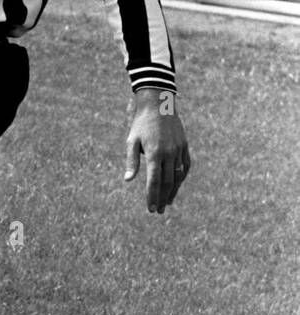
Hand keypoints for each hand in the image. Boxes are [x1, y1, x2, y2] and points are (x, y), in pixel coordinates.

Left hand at [124, 89, 189, 213]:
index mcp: (155, 154)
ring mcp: (179, 150)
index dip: (152, 197)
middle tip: (157, 210)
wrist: (159, 104)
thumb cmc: (141, 124)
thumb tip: (128, 180)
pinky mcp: (184, 146)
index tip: (150, 209)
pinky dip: (181, 178)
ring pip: (178, 176)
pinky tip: (177, 186)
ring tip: (166, 203)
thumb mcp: (132, 141)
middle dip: (162, 198)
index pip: (154, 182)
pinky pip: (185, 166)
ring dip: (172, 191)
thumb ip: (132, 161)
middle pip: (167, 183)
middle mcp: (169, 154)